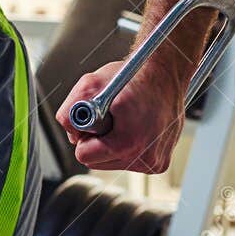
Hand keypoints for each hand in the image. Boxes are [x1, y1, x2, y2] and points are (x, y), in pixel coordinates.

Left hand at [56, 50, 190, 172]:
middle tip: (110, 118)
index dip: (84, 135)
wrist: (166, 73)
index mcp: (128, 143)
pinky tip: (135, 128)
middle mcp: (145, 157)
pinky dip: (129, 146)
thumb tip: (71, 132)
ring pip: (115, 163)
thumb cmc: (133, 75)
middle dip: (98, 142)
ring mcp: (155, 161)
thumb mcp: (90, 84)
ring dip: (113, 144)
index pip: (85, 157)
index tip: (95, 120)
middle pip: (99, 162)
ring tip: (124, 121)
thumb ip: (69, 111)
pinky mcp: (161, 161)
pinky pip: (132, 161)